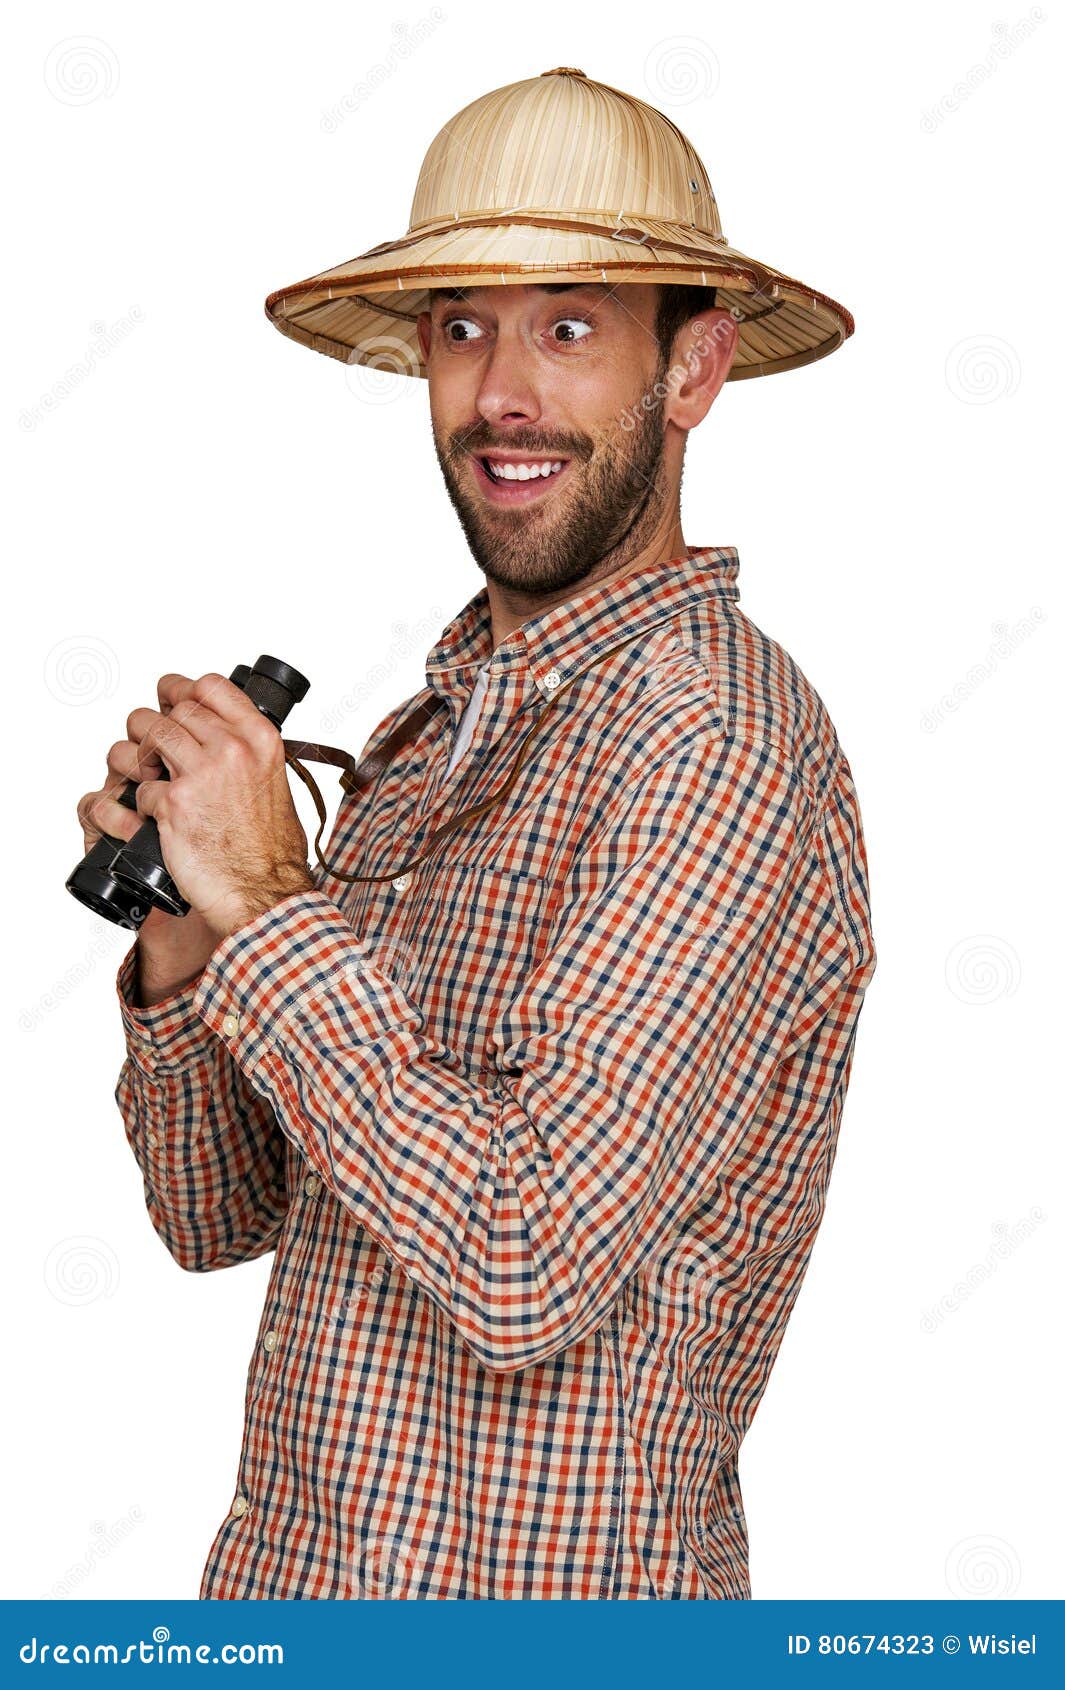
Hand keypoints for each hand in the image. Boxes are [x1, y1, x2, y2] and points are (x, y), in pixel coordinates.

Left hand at [128, 671, 315, 941]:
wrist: (266, 891)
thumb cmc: (273, 851)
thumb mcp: (276, 783)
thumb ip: (247, 753)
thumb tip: (216, 736)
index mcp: (259, 739)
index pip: (210, 686)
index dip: (180, 689)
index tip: (169, 698)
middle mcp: (231, 749)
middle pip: (172, 710)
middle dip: (153, 726)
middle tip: (151, 747)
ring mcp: (201, 775)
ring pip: (147, 735)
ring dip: (136, 754)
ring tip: (143, 772)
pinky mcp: (174, 805)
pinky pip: (140, 788)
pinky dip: (141, 803)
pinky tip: (156, 817)